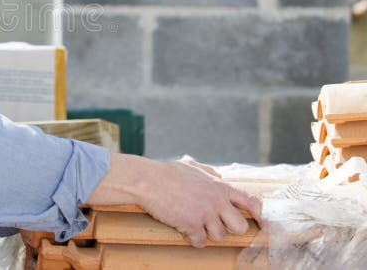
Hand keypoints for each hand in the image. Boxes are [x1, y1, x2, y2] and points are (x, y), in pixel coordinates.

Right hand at [86, 154, 262, 247]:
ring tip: (193, 223)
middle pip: (239, 227)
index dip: (260, 215)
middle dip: (228, 228)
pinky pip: (200, 242)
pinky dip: (192, 238)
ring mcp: (205, 213)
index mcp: (219, 186)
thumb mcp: (191, 166)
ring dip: (207, 233)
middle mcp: (216, 200)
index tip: (261, 224)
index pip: (251, 202)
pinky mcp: (191, 224)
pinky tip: (183, 229)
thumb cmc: (166, 172)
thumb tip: (218, 175)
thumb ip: (208, 172)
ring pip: (219, 237)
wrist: (147, 180)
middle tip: (213, 224)